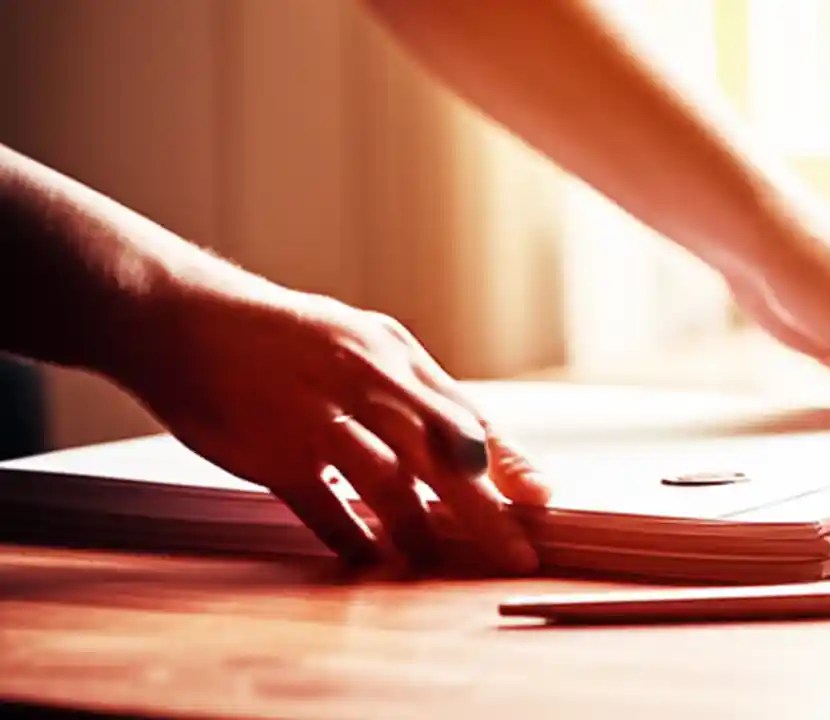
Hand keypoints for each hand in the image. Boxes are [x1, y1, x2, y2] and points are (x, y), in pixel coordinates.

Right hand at [114, 280, 548, 572]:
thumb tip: (470, 444)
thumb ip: (410, 392)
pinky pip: (324, 509)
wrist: (187, 321)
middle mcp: (365, 382)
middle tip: (516, 553)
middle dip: (485, 511)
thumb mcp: (359, 344)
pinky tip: (369, 559)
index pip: (466, 416)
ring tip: (438, 561)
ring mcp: (319, 418)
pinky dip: (351, 539)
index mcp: (393, 355)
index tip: (543, 498)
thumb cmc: (286, 339)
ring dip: (419, 531)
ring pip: (388, 486)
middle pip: (441, 457)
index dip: (508, 461)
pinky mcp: (274, 452)